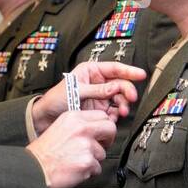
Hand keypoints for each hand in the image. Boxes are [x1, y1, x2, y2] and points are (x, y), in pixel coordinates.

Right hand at [26, 109, 115, 187]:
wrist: (33, 170)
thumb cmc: (44, 152)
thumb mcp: (60, 128)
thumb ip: (79, 125)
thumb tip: (97, 129)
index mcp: (74, 117)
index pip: (102, 115)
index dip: (104, 127)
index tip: (100, 134)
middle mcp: (81, 129)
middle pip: (110, 129)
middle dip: (108, 140)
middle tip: (99, 147)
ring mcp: (85, 145)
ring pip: (103, 153)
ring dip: (93, 160)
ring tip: (76, 161)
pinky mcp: (87, 162)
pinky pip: (97, 168)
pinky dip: (88, 172)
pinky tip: (75, 169)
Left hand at [31, 61, 146, 135]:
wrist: (46, 118)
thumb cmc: (56, 99)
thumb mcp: (76, 91)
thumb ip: (98, 90)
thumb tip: (116, 87)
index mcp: (91, 71)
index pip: (114, 68)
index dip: (129, 71)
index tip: (141, 75)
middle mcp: (97, 83)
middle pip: (120, 84)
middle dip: (126, 92)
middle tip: (130, 100)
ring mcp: (99, 97)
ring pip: (118, 99)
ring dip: (122, 105)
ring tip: (120, 113)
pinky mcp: (99, 110)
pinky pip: (113, 111)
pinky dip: (115, 115)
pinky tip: (112, 119)